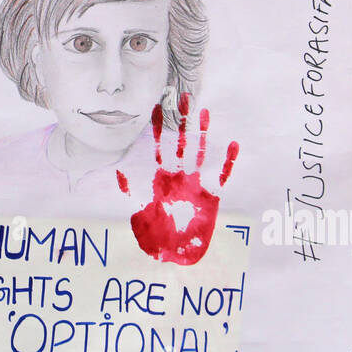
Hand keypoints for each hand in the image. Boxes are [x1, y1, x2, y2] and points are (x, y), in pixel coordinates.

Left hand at [115, 93, 237, 265]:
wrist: (173, 255)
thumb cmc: (154, 234)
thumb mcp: (137, 211)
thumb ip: (131, 190)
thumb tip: (118, 169)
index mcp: (160, 178)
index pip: (158, 147)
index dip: (157, 127)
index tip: (156, 105)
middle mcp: (178, 176)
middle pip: (180, 143)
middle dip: (182, 121)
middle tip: (184, 96)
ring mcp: (196, 184)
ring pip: (200, 153)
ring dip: (203, 134)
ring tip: (206, 112)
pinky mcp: (211, 197)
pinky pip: (221, 176)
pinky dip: (228, 162)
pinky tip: (233, 145)